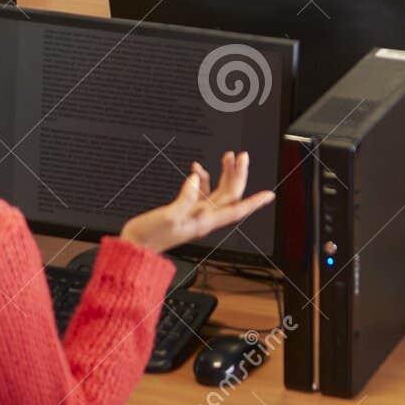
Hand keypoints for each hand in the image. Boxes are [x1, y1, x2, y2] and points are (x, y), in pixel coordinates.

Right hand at [118, 151, 273, 253]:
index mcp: (204, 221)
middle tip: (242, 156)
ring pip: (219, 191)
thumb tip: (196, 180)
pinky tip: (198, 170)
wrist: (134, 248)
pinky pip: (201, 192)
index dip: (254, 202)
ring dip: (224, 173)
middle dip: (239, 174)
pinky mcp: (185, 210)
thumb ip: (184, 199)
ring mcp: (196, 213)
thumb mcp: (168, 217)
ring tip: (227, 156)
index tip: (269, 195)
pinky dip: (203, 179)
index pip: (236, 209)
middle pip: (230, 195)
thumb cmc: (149, 237)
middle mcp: (204, 217)